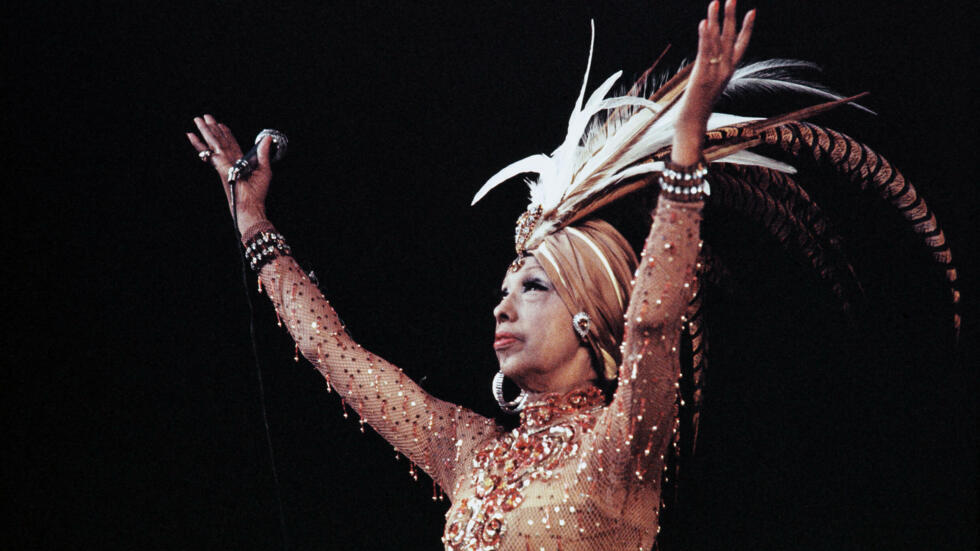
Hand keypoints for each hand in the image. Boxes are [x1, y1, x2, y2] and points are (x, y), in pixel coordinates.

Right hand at [186, 114, 273, 233]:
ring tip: (197, 120)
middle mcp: (229, 162)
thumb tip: (267, 138)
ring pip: (213, 143)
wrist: (250, 206)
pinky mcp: (219, 166)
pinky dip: (199, 143)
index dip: (226, 134)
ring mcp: (223, 164)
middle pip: (220, 141)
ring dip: (205, 131)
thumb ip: (263, 152)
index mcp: (239, 163)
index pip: (231, 144)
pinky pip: (209, 152)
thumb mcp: (264, 169)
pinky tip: (192, 135)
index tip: (221, 124)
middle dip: (212, 128)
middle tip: (204, 117)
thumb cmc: (257, 193)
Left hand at [672, 0, 754, 164]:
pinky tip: (704, 23)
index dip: (747, 28)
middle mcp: (725, 70)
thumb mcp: (710, 84)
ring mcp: (714, 73)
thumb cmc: (700, 105)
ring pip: (717, 41)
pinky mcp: (702, 76)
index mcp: (729, 71)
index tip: (751, 11)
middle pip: (731, 38)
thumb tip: (710, 56)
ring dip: (716, 20)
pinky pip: (705, 52)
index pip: (742, 45)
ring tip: (715, 2)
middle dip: (731, 17)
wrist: (693, 123)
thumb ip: (712, 69)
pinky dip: (705, 37)